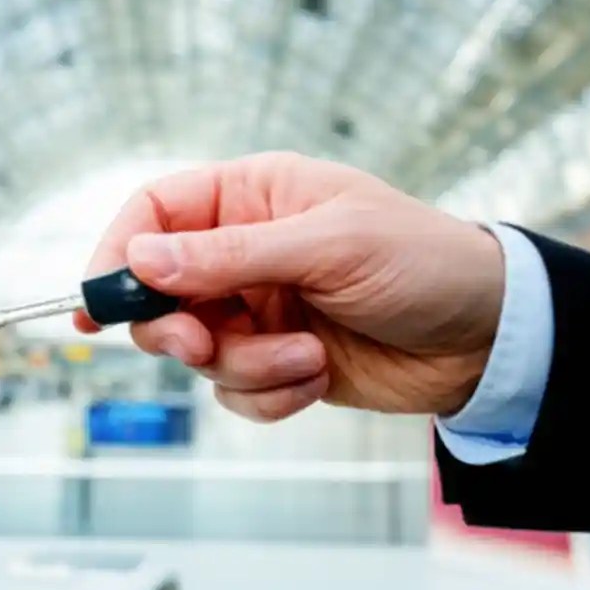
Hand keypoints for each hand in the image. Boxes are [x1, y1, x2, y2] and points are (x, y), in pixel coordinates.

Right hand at [76, 152, 505, 421]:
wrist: (487, 337)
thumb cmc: (421, 262)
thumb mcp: (327, 246)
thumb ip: (229, 255)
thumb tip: (140, 260)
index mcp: (252, 195)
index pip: (155, 211)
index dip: (118, 251)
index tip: (101, 301)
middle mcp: (243, 250)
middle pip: (159, 291)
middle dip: (177, 328)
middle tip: (203, 346)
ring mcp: (256, 308)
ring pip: (196, 351)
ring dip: (246, 366)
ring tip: (306, 358)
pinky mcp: (275, 360)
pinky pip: (233, 390)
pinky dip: (270, 394)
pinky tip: (317, 376)